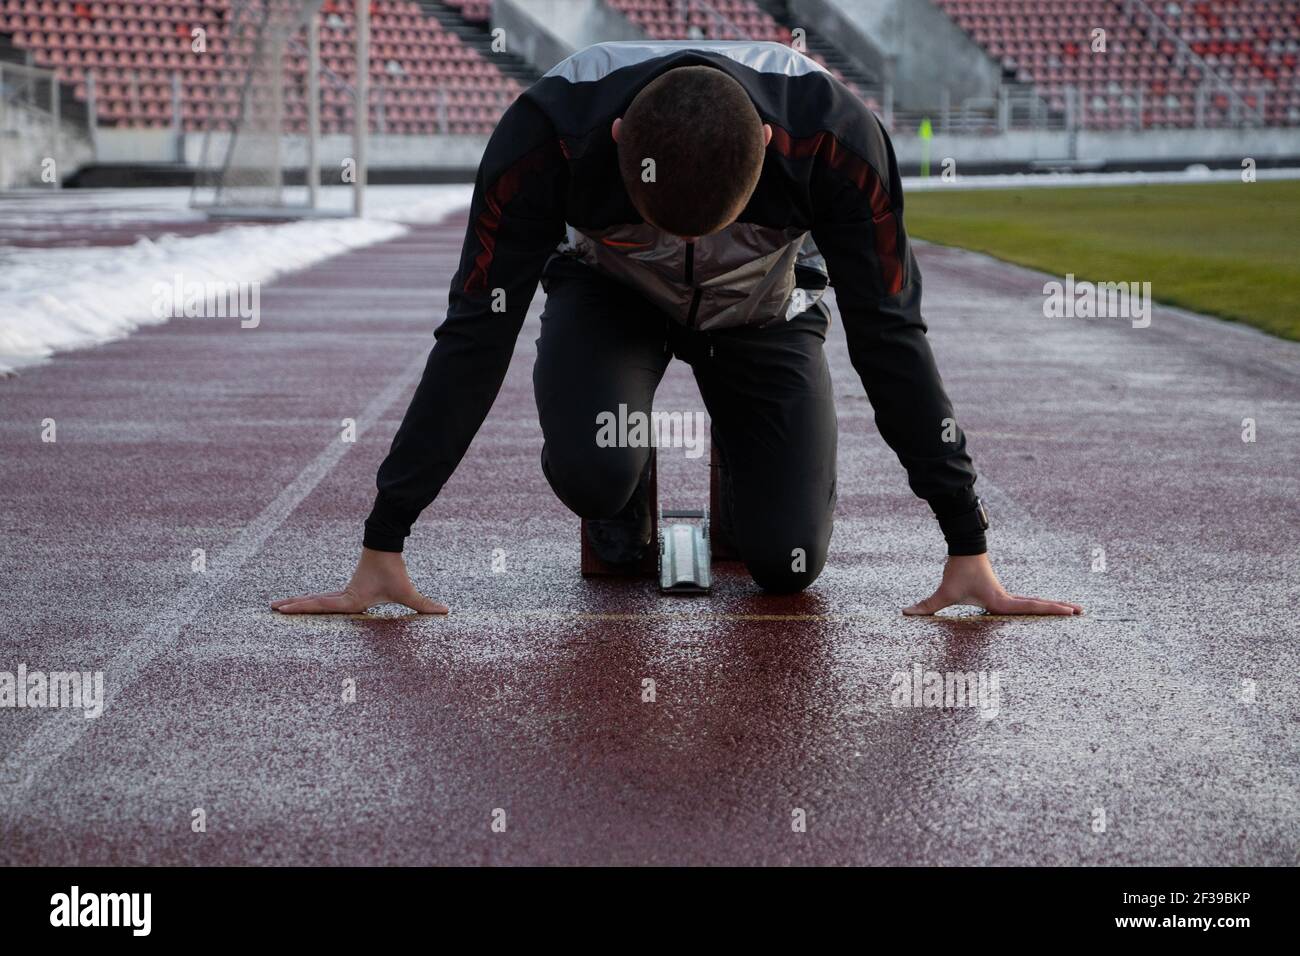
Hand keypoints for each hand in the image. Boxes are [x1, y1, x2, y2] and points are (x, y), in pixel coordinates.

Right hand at [272, 547, 447, 614]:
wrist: (385, 544)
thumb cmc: (394, 570)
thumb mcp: (408, 591)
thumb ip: (425, 604)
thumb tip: (446, 611)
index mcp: (352, 599)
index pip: (323, 605)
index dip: (303, 607)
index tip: (284, 608)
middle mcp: (344, 595)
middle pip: (314, 602)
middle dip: (294, 606)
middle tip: (273, 608)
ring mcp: (345, 591)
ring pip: (318, 598)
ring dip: (300, 602)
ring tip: (280, 606)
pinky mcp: (349, 587)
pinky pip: (326, 596)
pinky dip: (312, 600)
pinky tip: (305, 604)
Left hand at [904, 553, 1081, 615]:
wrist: (964, 548)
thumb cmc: (957, 571)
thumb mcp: (943, 591)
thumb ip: (926, 605)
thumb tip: (905, 613)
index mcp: (1000, 601)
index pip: (1029, 607)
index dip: (1050, 609)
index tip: (1069, 611)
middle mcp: (1007, 598)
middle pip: (1038, 605)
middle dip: (1059, 609)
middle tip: (1082, 612)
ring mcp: (1006, 595)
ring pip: (1034, 602)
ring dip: (1052, 606)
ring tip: (1074, 610)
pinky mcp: (1001, 592)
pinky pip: (1025, 601)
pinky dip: (1039, 605)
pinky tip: (1047, 609)